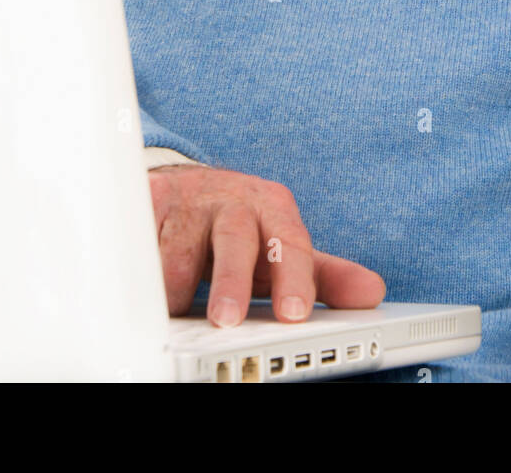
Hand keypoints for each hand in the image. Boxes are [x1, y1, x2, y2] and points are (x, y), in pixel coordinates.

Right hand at [148, 164, 385, 325]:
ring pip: (178, 244)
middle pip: (235, 237)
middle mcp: (232, 200)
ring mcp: (189, 199)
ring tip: (174, 317)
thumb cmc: (244, 231)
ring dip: (174, 285)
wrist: (192, 189)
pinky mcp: (148, 199)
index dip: (294, 276)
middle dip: (230, 280)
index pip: (290, 241)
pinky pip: (139, 236)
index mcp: (274, 209)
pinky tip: (137, 288)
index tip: (295, 312)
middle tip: (227, 320)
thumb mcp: (282, 249)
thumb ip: (324, 275)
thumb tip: (373, 293)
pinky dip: (137, 266)